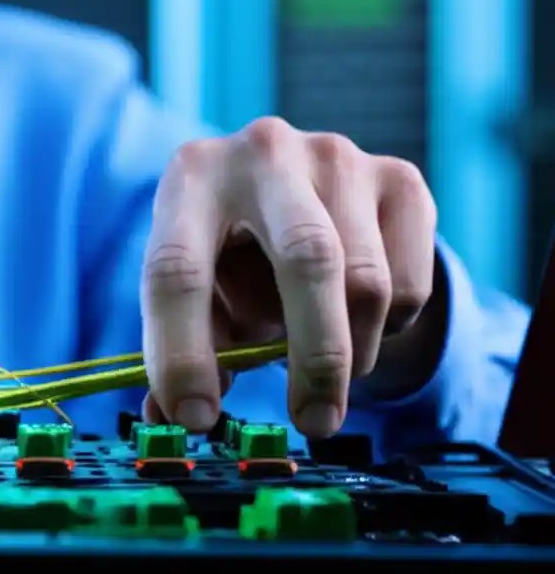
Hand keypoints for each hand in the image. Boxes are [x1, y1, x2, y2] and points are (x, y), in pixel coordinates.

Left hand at [139, 117, 437, 436]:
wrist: (302, 197)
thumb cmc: (233, 260)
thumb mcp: (201, 297)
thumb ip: (186, 353)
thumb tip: (166, 418)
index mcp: (190, 179)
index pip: (177, 269)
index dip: (183, 351)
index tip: (196, 417)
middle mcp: (262, 152)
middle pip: (306, 258)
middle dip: (314, 357)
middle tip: (313, 421)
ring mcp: (336, 156)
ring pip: (366, 281)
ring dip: (351, 352)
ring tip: (325, 373)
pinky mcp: (399, 178)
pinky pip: (408, 283)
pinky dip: (387, 329)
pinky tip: (356, 317)